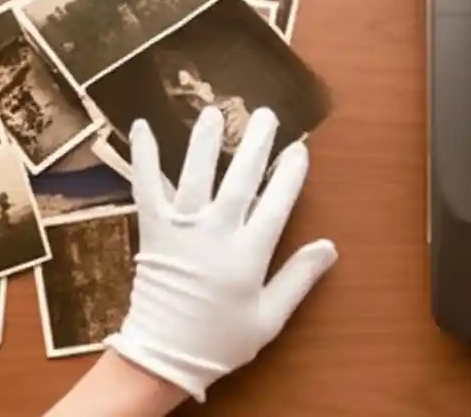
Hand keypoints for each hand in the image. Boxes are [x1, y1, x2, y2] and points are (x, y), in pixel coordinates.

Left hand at [103, 107, 337, 402]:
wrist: (163, 357)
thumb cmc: (220, 341)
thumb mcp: (269, 318)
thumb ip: (299, 279)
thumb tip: (329, 246)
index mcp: (248, 255)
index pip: (277, 204)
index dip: (290, 175)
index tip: (299, 150)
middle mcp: (216, 233)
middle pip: (241, 179)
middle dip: (256, 144)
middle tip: (266, 115)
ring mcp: (182, 229)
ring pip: (196, 175)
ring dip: (205, 141)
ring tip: (213, 112)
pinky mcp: (153, 230)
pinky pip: (147, 188)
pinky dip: (143, 157)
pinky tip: (141, 127)